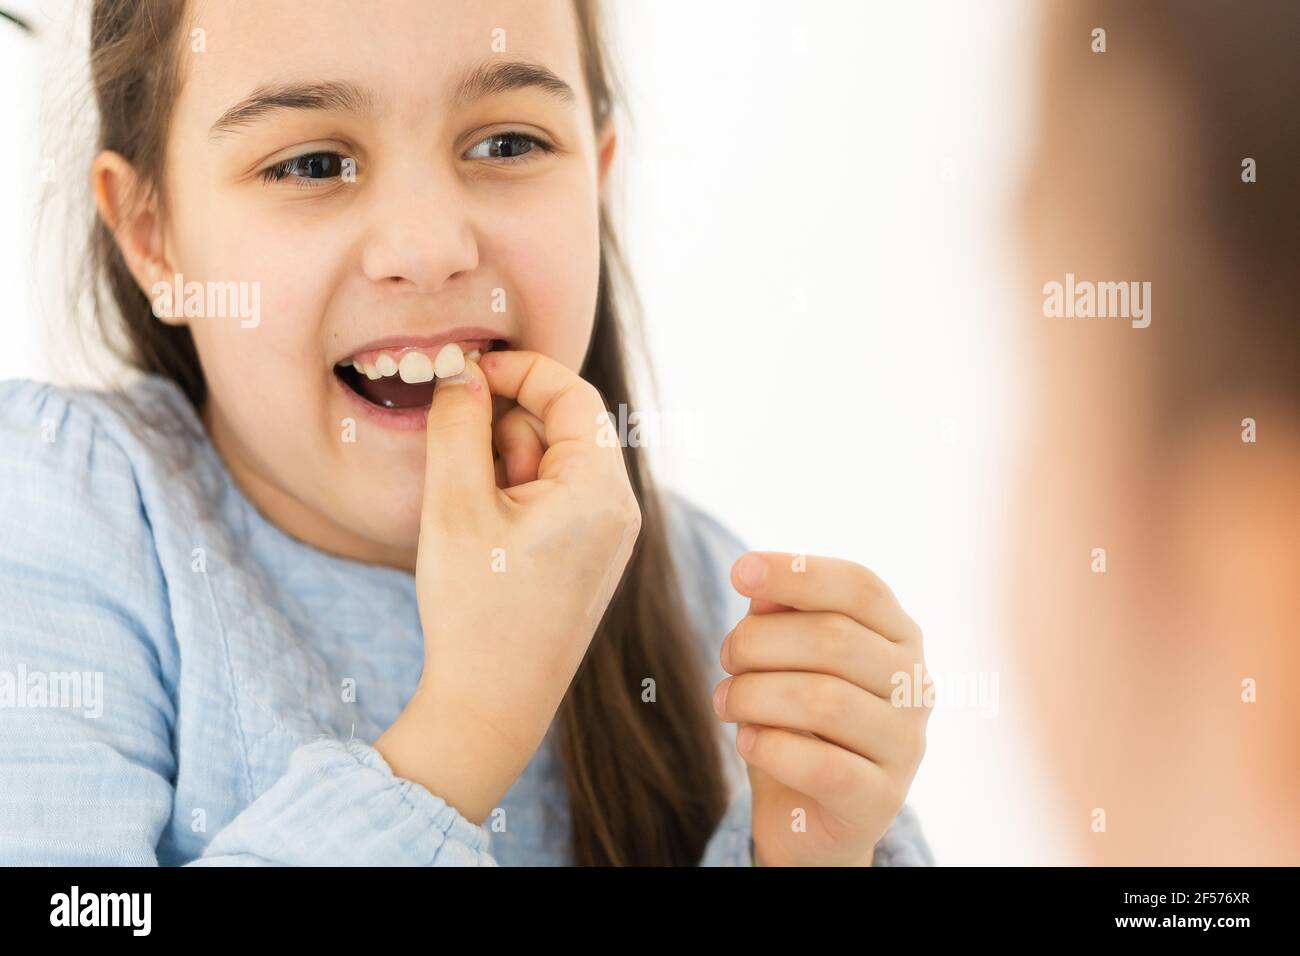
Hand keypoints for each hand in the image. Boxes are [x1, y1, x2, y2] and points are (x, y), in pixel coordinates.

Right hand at [375, 350, 640, 822]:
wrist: (493, 707)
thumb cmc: (475, 611)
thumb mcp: (453, 507)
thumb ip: (456, 426)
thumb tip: (462, 374)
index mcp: (600, 490)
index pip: (572, 393)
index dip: (516, 372)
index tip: (463, 377)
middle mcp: (619, 509)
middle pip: (561, 427)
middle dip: (502, 432)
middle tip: (459, 475)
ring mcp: (608, 536)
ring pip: (551, 463)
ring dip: (503, 468)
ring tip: (473, 524)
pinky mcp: (590, 558)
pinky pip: (554, 499)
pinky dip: (514, 498)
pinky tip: (487, 542)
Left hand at [713, 552, 929, 865]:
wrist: (806, 816)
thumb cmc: (795, 721)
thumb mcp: (782, 659)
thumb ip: (779, 615)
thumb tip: (761, 586)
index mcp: (900, 636)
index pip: (860, 587)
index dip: (798, 573)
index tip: (739, 571)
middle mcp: (916, 685)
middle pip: (835, 638)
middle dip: (760, 641)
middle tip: (726, 657)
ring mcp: (906, 745)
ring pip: (824, 701)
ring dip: (754, 695)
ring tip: (725, 702)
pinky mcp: (880, 801)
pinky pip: (822, 767)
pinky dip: (770, 747)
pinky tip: (747, 742)